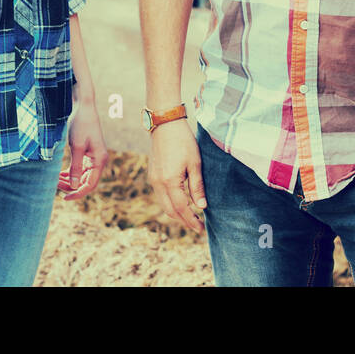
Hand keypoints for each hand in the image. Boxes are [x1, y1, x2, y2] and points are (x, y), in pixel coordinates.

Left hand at [59, 100, 107, 199]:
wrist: (84, 107)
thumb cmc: (81, 124)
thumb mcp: (77, 147)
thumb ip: (75, 167)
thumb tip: (74, 186)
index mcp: (100, 160)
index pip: (90, 185)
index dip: (77, 193)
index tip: (64, 198)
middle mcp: (99, 161)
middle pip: (85, 182)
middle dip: (70, 186)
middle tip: (54, 184)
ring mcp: (93, 158)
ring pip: (81, 176)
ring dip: (69, 180)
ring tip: (55, 179)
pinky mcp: (87, 154)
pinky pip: (79, 169)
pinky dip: (70, 173)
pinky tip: (59, 174)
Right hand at [148, 118, 206, 232]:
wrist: (165, 124)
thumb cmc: (183, 141)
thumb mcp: (195, 164)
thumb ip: (197, 187)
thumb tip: (201, 207)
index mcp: (170, 181)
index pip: (181, 209)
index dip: (191, 221)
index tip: (201, 229)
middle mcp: (158, 183)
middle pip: (170, 211)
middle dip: (184, 221)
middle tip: (198, 227)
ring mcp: (153, 179)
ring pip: (164, 205)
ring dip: (177, 214)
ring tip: (191, 218)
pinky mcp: (153, 175)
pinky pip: (161, 196)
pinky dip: (170, 204)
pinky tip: (181, 203)